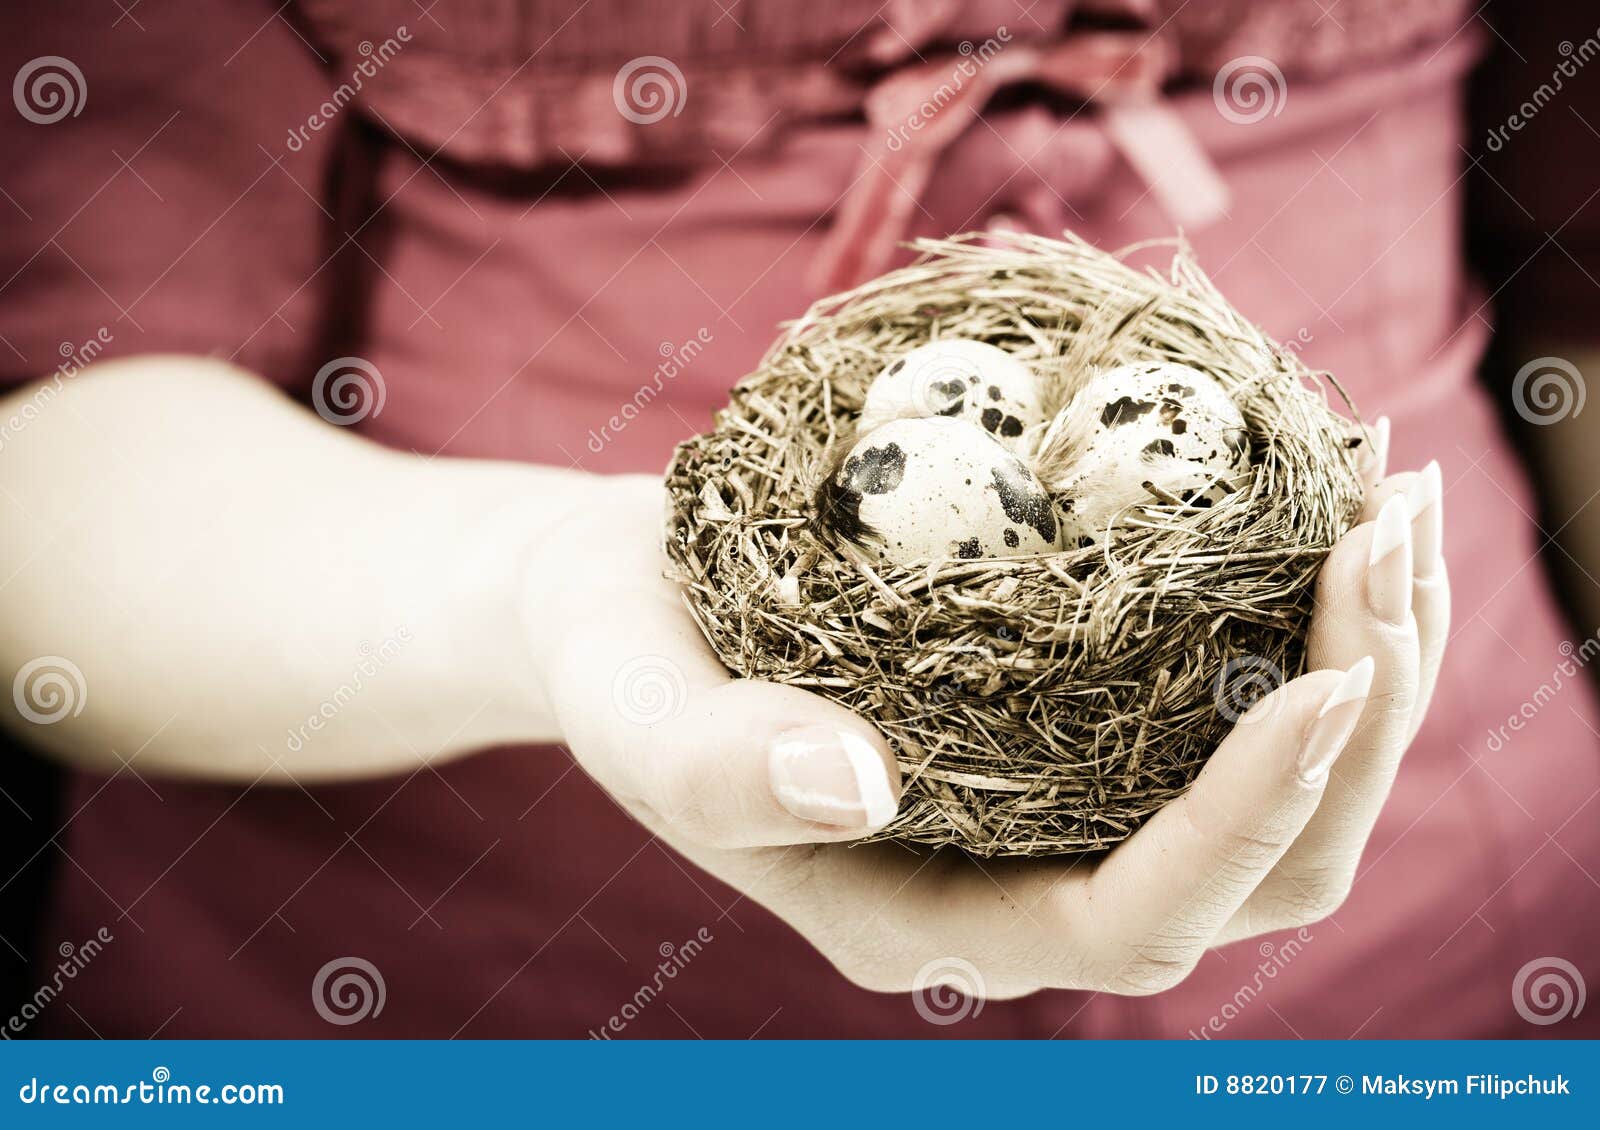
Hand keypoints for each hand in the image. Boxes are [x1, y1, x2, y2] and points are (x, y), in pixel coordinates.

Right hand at [528, 441, 1446, 997]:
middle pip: (1267, 868)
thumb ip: (721, 766)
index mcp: (935, 918)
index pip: (1138, 918)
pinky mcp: (1083, 713)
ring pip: (1282, 779)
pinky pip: (1233, 683)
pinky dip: (1296, 592)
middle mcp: (1029, 876)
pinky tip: (1314, 475)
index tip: (1322, 675)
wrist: (627, 605)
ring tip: (1387, 487)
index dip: (1245, 819)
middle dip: (1361, 719)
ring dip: (1365, 648)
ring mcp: (1068, 797)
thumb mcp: (635, 716)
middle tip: (1384, 533)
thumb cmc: (622, 668)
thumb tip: (861, 782)